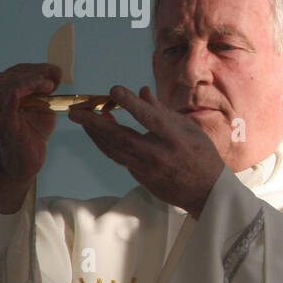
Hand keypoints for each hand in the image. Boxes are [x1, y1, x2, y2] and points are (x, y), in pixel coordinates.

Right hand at [0, 63, 60, 211]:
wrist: (27, 161)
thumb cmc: (33, 133)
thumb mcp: (41, 106)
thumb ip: (45, 90)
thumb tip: (55, 72)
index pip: (14, 72)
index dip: (35, 67)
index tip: (55, 71)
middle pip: (10, 74)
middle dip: (35, 71)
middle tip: (54, 76)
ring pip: (8, 82)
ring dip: (32, 79)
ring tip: (50, 85)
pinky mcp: (3, 121)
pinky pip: (10, 98)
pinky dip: (25, 88)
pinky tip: (42, 87)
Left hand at [68, 85, 225, 216]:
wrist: (206, 192)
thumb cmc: (202, 156)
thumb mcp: (190, 129)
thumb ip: (163, 111)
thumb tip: (142, 92)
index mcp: (176, 139)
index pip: (150, 118)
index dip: (131, 103)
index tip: (114, 90)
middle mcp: (159, 154)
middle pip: (121, 137)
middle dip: (95, 122)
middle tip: (76, 111)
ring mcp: (148, 169)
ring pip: (114, 149)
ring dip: (95, 133)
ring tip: (82, 119)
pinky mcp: (140, 178)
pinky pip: (119, 158)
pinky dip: (106, 144)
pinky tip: (98, 133)